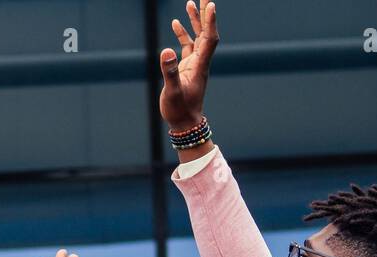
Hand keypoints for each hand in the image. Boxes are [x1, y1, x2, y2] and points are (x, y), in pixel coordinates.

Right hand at [159, 0, 218, 128]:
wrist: (185, 123)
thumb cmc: (179, 110)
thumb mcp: (172, 92)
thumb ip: (169, 71)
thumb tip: (166, 51)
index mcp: (200, 65)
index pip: (209, 39)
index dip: (210, 22)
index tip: (211, 4)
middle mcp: (200, 61)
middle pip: (206, 32)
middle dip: (205, 13)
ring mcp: (194, 64)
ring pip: (198, 37)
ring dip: (195, 20)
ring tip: (190, 2)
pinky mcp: (187, 67)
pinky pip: (187, 46)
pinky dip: (183, 33)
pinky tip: (175, 23)